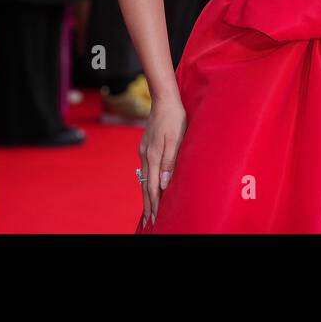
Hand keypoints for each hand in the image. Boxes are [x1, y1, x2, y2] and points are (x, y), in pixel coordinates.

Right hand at [138, 94, 185, 227]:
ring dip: (147, 194)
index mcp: (154, 156)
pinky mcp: (145, 146)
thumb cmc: (175, 119)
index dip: (154, 203)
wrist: (164, 100)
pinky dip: (147, 181)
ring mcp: (144, 151)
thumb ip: (170, 162)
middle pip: (146, 185)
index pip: (153, 186)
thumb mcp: (176, 139)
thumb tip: (164, 183)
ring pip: (144, 178)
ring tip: (149, 208)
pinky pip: (145, 169)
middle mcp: (146, 155)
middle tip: (149, 221)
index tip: (154, 217)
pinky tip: (150, 185)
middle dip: (148, 204)